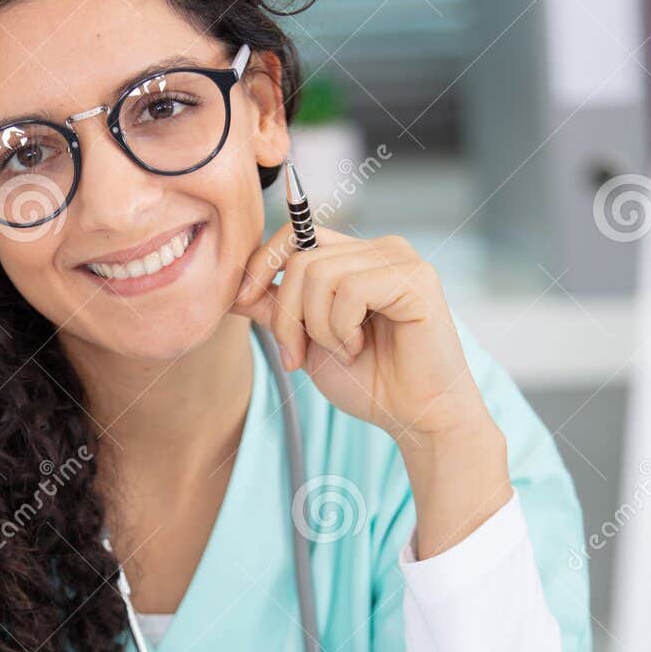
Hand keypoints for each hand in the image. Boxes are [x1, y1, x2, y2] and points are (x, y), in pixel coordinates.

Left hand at [232, 223, 511, 556]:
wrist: (415, 416)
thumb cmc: (370, 382)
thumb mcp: (307, 342)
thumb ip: (277, 310)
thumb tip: (234, 289)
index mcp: (354, 258)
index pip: (294, 235)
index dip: (261, 264)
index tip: (244, 302)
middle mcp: (378, 249)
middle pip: (300, 258)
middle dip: (286, 315)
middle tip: (299, 355)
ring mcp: (399, 259)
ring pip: (319, 274)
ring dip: (318, 327)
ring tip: (344, 352)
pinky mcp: (416, 278)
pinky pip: (350, 290)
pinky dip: (343, 329)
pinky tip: (361, 348)